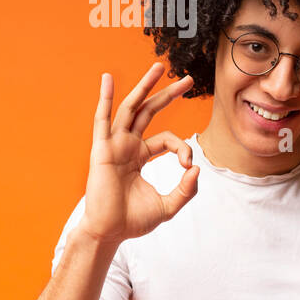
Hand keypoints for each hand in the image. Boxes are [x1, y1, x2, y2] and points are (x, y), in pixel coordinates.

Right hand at [76, 63, 198, 245]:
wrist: (110, 232)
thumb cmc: (134, 220)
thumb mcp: (169, 205)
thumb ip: (186, 190)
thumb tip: (198, 168)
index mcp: (141, 156)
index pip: (168, 140)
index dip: (183, 149)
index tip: (189, 167)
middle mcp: (127, 146)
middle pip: (150, 112)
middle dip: (168, 94)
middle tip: (187, 79)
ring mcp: (114, 145)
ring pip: (130, 108)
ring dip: (145, 87)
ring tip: (159, 67)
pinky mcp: (102, 150)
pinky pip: (102, 120)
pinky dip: (105, 98)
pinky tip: (107, 79)